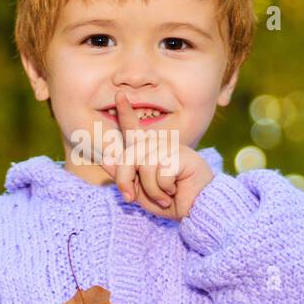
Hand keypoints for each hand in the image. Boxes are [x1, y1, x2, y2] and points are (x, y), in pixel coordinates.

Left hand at [98, 90, 214, 220]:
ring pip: (144, 165)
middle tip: (131, 197)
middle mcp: (159, 144)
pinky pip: (160, 173)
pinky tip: (175, 190)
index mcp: (148, 150)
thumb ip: (124, 176)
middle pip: (129, 155)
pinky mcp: (182, 155)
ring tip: (164, 195)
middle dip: (124, 180)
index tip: (119, 94)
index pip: (133, 129)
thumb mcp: (140, 191)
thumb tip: (106, 158)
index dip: (125, 112)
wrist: (196, 209)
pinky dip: (163, 189)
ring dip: (150, 189)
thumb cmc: (169, 200)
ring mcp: (172, 147)